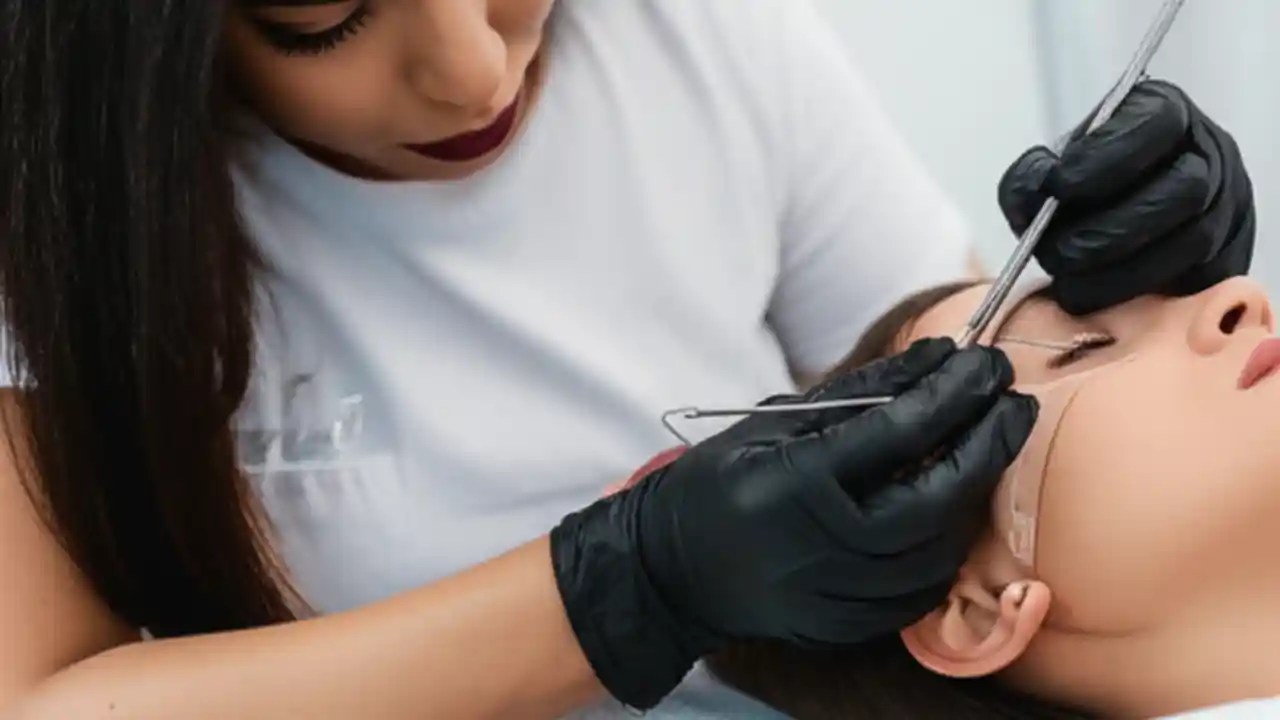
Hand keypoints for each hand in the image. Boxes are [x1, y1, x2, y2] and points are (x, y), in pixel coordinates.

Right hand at [551, 338, 1036, 707]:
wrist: (672, 570)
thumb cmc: (721, 482)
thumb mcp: (775, 422)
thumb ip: (860, 393)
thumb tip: (938, 357)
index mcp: (793, 482)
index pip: (898, 433)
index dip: (954, 395)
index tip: (988, 366)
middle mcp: (817, 544)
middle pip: (933, 499)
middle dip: (987, 446)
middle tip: (1015, 405)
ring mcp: (831, 595)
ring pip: (936, 552)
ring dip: (972, 500)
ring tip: (984, 453)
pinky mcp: (843, 627)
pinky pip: (918, 593)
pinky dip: (944, 549)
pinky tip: (950, 513)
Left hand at [1000, 80, 1254, 314]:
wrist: (1110, 224)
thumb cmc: (1081, 188)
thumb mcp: (1050, 167)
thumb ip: (1030, 178)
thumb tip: (1035, 198)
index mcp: (1166, 114)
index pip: (1158, 123)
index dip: (1106, 157)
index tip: (1058, 186)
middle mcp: (1209, 156)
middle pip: (1182, 191)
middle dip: (1109, 229)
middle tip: (1055, 253)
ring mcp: (1228, 208)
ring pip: (1192, 242)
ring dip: (1121, 271)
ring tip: (1068, 283)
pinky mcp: (1228, 259)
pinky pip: (1198, 283)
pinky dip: (1139, 293)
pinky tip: (1094, 296)